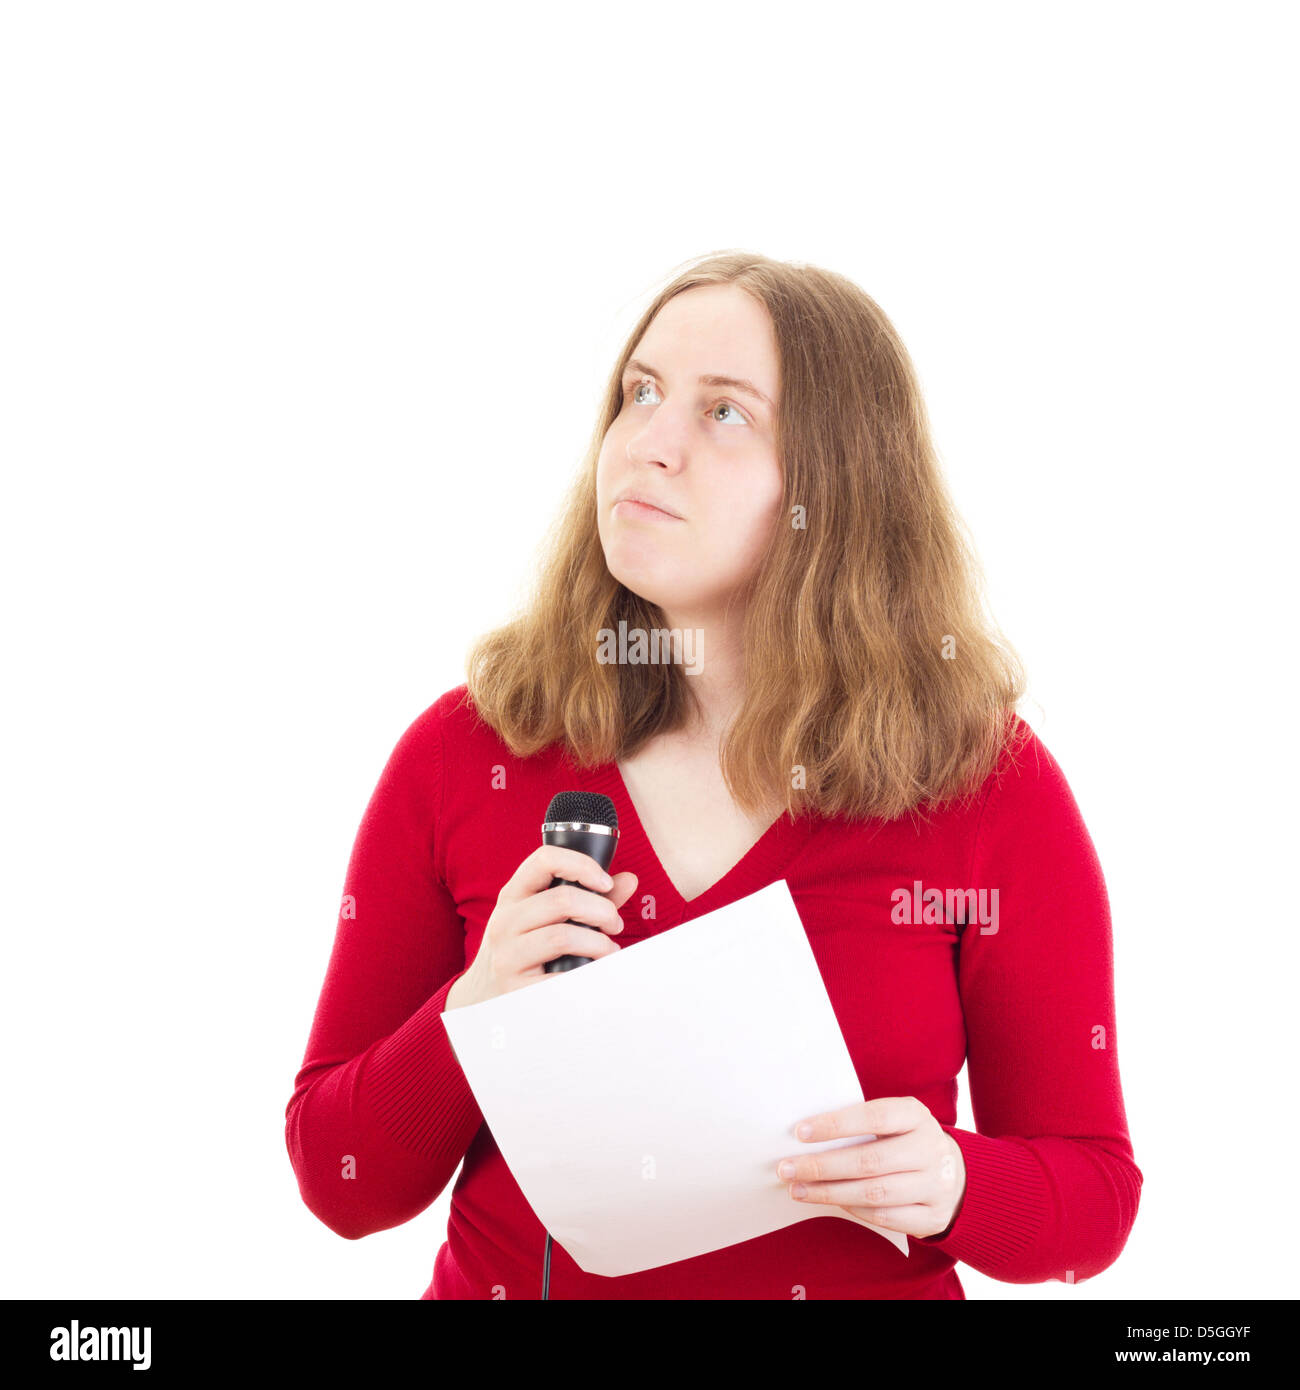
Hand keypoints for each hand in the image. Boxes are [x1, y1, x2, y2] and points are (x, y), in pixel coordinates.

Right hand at [446, 845, 638, 1008]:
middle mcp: (505, 921)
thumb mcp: (541, 917)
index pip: (544, 860)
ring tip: (608, 951)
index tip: (605, 882)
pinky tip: (594, 974)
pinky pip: (561, 978)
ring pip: (563, 936)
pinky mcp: (516, 988)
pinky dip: (587, 975)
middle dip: (602, 910)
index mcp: (513, 895)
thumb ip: (586, 897)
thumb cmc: (523, 949)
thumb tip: (628, 880)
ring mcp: (507, 955)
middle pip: (563, 900)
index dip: (581, 865)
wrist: (482, 996)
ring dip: (599, 944)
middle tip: (614, 924)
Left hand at [776, 1096, 965, 1238]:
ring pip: (874, 1193)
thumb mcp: (895, 1121)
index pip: (873, 1117)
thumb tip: (806, 1135)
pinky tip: (830, 1202)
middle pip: (869, 1161)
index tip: (800, 1133)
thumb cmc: (906, 1140)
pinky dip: (853, 1211)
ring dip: (830, 1193)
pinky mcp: (933, 1216)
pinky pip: (885, 1218)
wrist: (957, 1174)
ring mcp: (935, 1185)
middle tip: (787, 1168)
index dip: (835, 1125)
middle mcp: (930, 1149)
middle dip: (822, 1166)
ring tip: (798, 1189)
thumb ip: (861, 1123)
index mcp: (916, 1115)